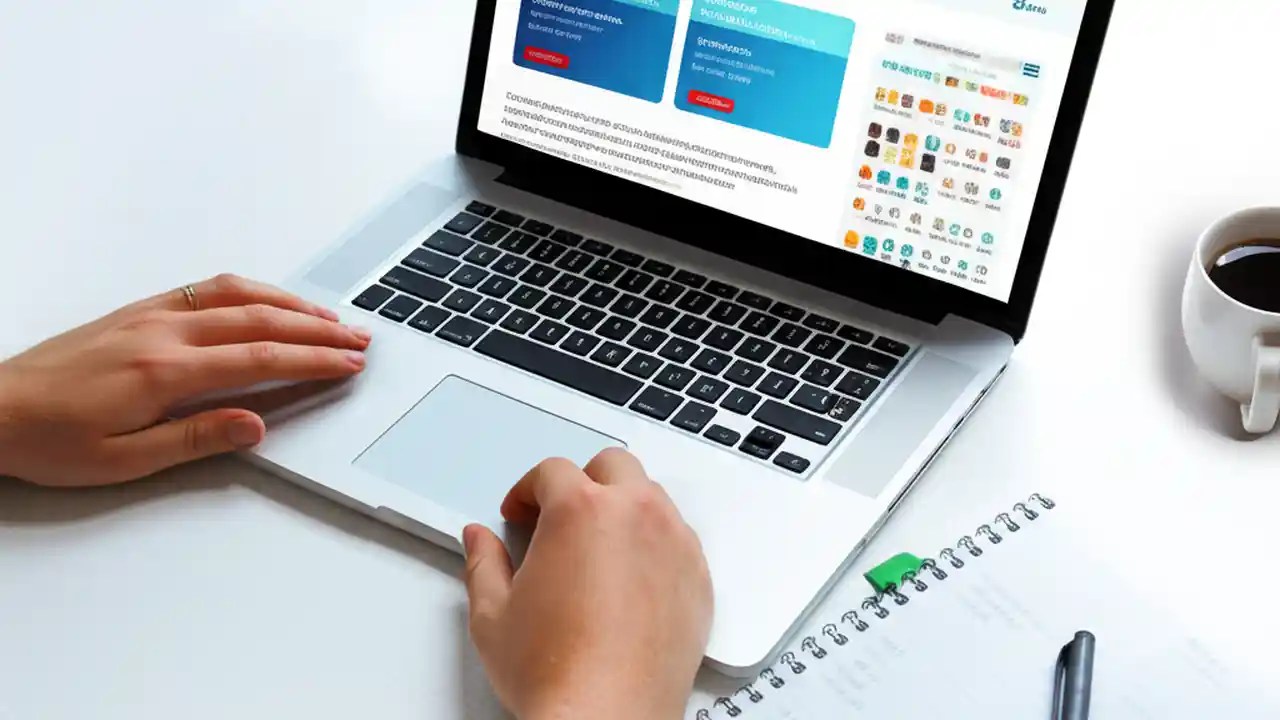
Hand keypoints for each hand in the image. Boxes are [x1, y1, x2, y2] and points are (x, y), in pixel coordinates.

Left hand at [0, 273, 368, 486]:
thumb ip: (195, 438)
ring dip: (291, 303)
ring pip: (239, 295)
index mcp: (164, 371)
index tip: (350, 364)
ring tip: (330, 317)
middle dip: (318, 329)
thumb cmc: (48, 439)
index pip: (260, 359)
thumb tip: (255, 425)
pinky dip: (251, 290)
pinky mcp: (139, 310)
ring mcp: (151, 313)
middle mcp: (163, 331)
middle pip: (261, 320)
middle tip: (360, 339)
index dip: (313, 360)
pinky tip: (268, 299)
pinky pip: (208, 288)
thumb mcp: (123, 461)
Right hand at [463, 449, 712, 719]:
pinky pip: (678, 538)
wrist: (607, 719)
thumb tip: (479, 541)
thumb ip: (484, 563)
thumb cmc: (556, 674)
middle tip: (559, 517)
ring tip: (595, 548)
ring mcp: (674, 544)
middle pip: (612, 466)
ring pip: (651, 497)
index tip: (520, 512)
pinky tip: (629, 577)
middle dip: (582, 482)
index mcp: (581, 510)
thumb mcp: (492, 615)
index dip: (527, 490)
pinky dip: (654, 544)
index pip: (552, 471)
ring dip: (622, 508)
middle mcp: (635, 516)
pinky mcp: (698, 577)